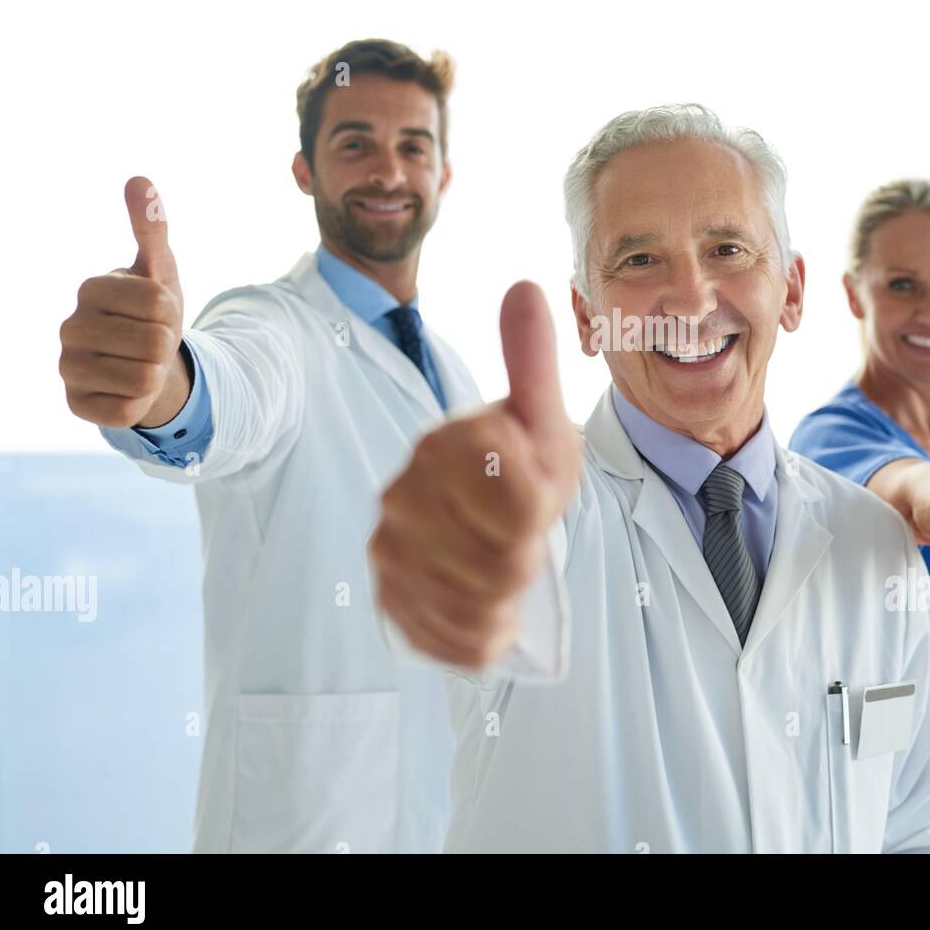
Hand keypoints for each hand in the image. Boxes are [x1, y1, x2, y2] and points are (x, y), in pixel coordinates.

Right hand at [59, 176, 188, 427]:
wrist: (146, 362)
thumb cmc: (152, 313)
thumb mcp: (161, 271)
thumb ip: (152, 228)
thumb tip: (139, 180)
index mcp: (91, 289)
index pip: (159, 303)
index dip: (173, 311)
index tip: (159, 312)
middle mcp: (69, 327)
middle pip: (155, 342)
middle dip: (167, 345)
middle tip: (152, 341)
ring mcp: (68, 368)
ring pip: (144, 378)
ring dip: (156, 374)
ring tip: (143, 363)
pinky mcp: (76, 405)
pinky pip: (130, 410)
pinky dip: (142, 403)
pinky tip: (128, 390)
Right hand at [370, 281, 580, 669]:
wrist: (480, 521)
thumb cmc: (521, 466)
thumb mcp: (540, 420)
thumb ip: (532, 361)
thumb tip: (524, 285)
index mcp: (444, 444)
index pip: (520, 510)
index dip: (540, 510)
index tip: (531, 492)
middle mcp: (403, 495)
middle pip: (505, 563)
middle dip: (528, 555)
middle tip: (518, 538)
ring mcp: (390, 550)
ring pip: (482, 607)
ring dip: (509, 595)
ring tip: (501, 567)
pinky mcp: (390, 600)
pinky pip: (458, 644)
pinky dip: (485, 634)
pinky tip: (483, 602)